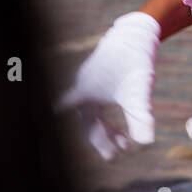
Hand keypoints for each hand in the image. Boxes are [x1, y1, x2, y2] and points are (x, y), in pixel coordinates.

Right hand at [59, 11, 159, 159]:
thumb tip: (145, 143)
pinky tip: (124, 132)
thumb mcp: (139, 91)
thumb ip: (140, 117)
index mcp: (84, 91)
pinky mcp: (103, 81)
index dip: (55, 117)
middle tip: (114, 156)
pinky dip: (111, 120)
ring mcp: (93, 85)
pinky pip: (102, 106)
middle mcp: (84, 88)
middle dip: (101, 140)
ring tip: (127, 146)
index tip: (46, 124)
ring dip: (109, 131)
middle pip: (88, 121)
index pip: (64, 107)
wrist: (139, 35)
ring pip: (96, 115)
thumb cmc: (134, 62)